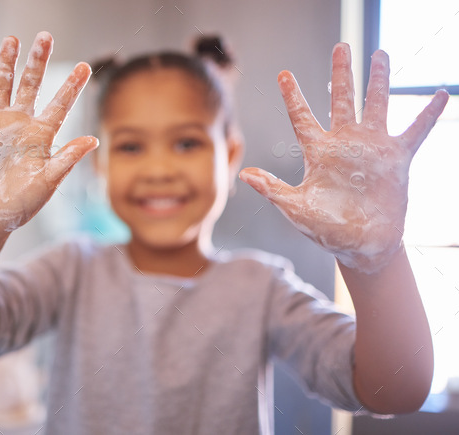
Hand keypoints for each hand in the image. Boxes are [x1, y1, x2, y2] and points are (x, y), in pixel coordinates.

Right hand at [0, 31, 97, 247]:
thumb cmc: (21, 204)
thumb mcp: (46, 182)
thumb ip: (66, 160)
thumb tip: (93, 140)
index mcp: (42, 136)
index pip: (60, 105)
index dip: (72, 86)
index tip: (85, 66)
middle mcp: (20, 124)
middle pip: (31, 85)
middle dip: (37, 62)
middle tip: (45, 36)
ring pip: (0, 86)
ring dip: (5, 63)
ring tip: (12, 40)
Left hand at [240, 43, 447, 273]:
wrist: (361, 245)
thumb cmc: (325, 229)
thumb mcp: (295, 208)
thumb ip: (272, 188)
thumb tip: (243, 173)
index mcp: (318, 153)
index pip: (303, 118)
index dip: (293, 96)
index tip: (283, 74)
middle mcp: (345, 144)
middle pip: (342, 100)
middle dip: (341, 74)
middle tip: (341, 47)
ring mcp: (372, 149)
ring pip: (376, 105)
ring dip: (378, 81)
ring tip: (380, 54)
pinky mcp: (396, 160)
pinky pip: (415, 131)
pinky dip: (428, 114)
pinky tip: (441, 93)